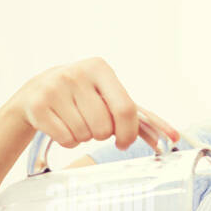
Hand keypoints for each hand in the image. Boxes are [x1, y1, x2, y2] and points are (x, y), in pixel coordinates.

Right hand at [10, 56, 178, 153]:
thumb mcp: (109, 98)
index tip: (123, 142)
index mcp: (100, 68)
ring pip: (85, 135)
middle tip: (92, 123)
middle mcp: (76, 73)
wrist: (36, 92)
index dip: (129, 133)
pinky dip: (68, 141)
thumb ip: (141, 118)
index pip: (126, 109)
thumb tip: (175, 138)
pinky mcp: (36, 104)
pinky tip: (61, 125)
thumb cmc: (84, 98)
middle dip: (102, 134)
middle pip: (105, 127)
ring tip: (75, 121)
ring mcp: (53, 87)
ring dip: (84, 137)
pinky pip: (66, 139)